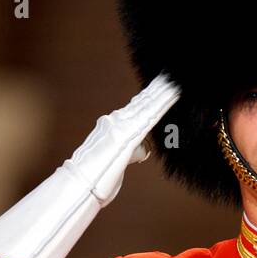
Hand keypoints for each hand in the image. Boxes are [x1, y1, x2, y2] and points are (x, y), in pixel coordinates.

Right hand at [65, 73, 179, 204]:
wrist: (80, 184)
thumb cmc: (97, 179)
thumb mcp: (118, 161)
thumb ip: (132, 150)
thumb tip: (143, 148)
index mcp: (113, 125)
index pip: (137, 107)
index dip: (151, 95)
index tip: (162, 83)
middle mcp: (117, 120)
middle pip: (144, 100)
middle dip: (159, 87)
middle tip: (171, 74)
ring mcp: (122, 124)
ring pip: (149, 103)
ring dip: (164, 90)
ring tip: (176, 78)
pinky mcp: (130, 132)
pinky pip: (152, 114)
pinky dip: (165, 102)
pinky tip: (176, 91)